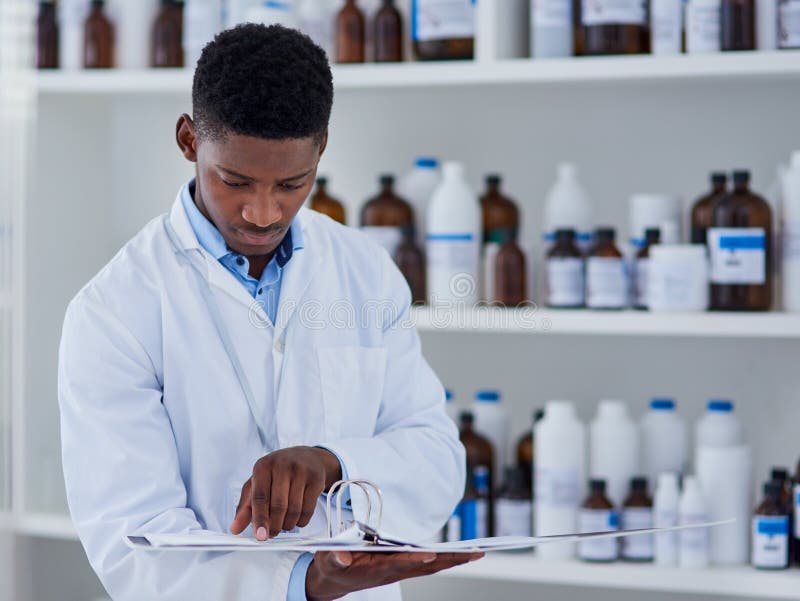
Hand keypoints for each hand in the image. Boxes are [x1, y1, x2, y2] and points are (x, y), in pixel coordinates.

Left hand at [230, 446, 341, 539]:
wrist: (306, 457)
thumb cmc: (277, 472)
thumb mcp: (257, 483)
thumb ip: (246, 507)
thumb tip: (235, 529)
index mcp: (263, 466)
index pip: (260, 497)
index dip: (260, 519)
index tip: (261, 536)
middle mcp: (282, 465)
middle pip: (278, 506)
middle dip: (275, 526)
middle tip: (272, 533)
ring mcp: (301, 471)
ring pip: (294, 510)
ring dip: (288, 525)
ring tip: (284, 524)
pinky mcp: (316, 479)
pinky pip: (309, 510)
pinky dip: (301, 521)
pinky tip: (297, 518)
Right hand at [305, 551, 483, 600]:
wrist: (335, 580)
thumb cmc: (333, 566)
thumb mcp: (329, 560)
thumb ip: (335, 558)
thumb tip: (340, 557)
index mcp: (376, 567)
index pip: (399, 562)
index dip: (414, 558)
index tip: (430, 553)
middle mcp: (394, 570)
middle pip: (426, 565)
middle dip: (450, 559)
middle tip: (476, 552)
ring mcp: (401, 570)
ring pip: (432, 566)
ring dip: (455, 560)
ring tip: (478, 552)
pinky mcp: (403, 567)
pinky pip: (430, 564)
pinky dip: (447, 560)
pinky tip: (461, 555)